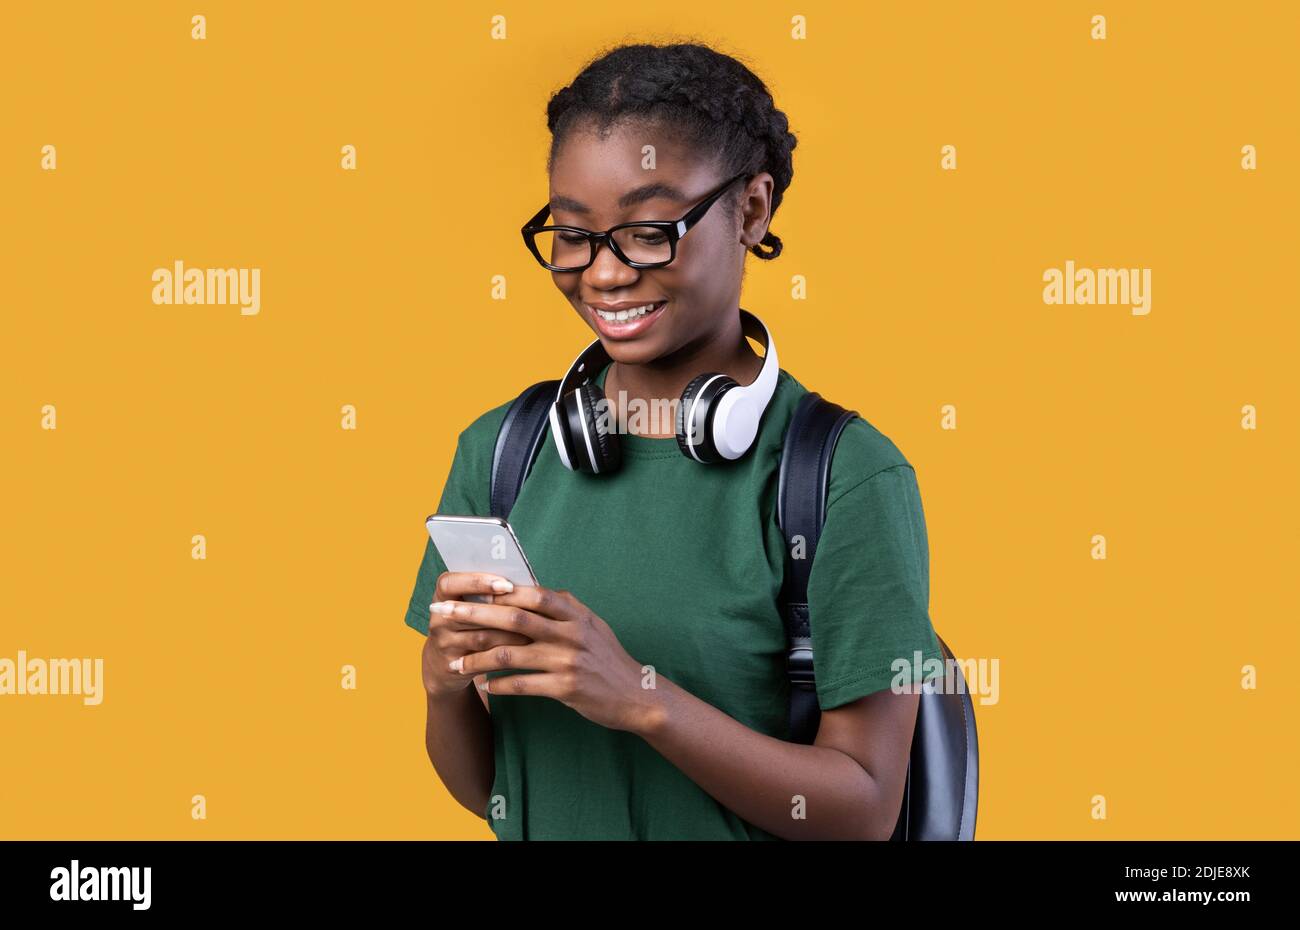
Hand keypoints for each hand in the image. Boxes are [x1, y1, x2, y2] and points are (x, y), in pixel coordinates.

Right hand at [421, 571, 533, 698]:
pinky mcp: (456, 666)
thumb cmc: (469, 623)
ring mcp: (445, 644)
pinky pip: (486, 659)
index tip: (506, 583)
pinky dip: (508, 651)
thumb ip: (489, 592)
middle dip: (500, 608)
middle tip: (529, 606)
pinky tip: (528, 647)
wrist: (445, 663)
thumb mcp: (470, 604)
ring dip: (510, 632)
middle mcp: (438, 619)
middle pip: (466, 612)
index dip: (476, 582)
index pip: (449, 583)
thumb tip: (526, 581)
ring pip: (481, 637)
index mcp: (442, 596)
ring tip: (536, 627)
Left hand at [436, 585, 660, 733]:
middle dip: (474, 614)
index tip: (467, 588)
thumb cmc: (608, 658)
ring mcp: (569, 661)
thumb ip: (563, 607)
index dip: (497, 589)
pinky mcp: (567, 689)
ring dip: (478, 657)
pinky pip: (524, 684)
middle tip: (442, 613)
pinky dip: (500, 684)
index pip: (531, 593)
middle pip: (514, 617)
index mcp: (575, 613)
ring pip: (512, 653)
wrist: (637, 695)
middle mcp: (571, 632)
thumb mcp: (592, 624)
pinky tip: (483, 686)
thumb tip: (532, 588)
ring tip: (455, 663)